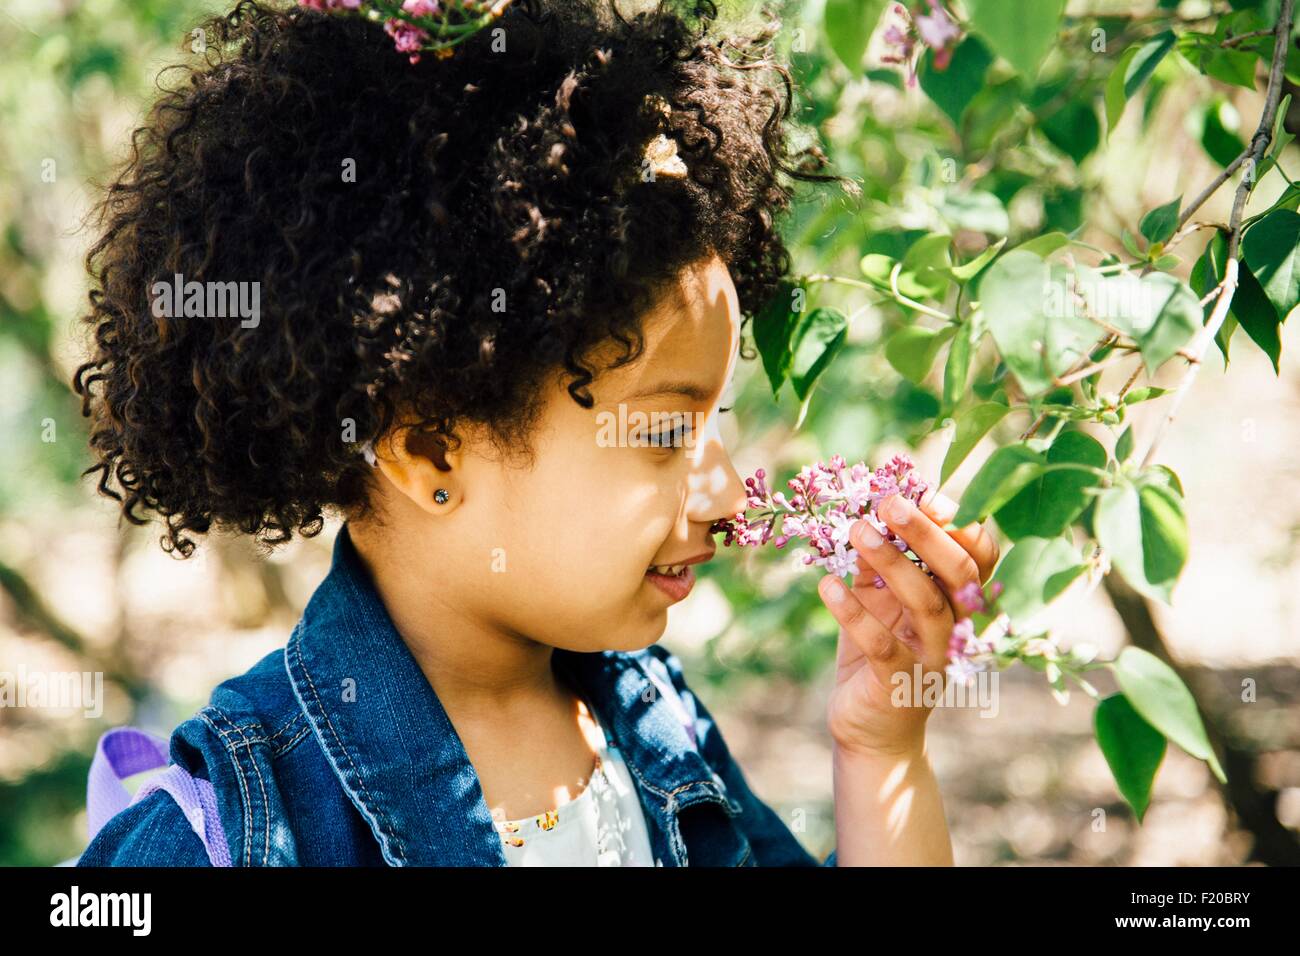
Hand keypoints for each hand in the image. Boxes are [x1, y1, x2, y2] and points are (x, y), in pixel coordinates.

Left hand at [818, 490, 998, 758]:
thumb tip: (868, 509)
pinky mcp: (900, 685)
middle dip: (926, 532)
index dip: (955, 521)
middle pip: (958, 572)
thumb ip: (879, 563)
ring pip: (927, 603)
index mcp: (957, 602)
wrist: (870, 730)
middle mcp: (955, 629)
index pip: (978, 556)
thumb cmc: (876, 654)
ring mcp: (932, 659)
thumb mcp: (879, 601)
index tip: (920, 491)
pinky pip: (881, 645)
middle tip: (889, 502)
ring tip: (856, 529)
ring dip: (892, 562)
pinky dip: (854, 613)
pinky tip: (827, 586)